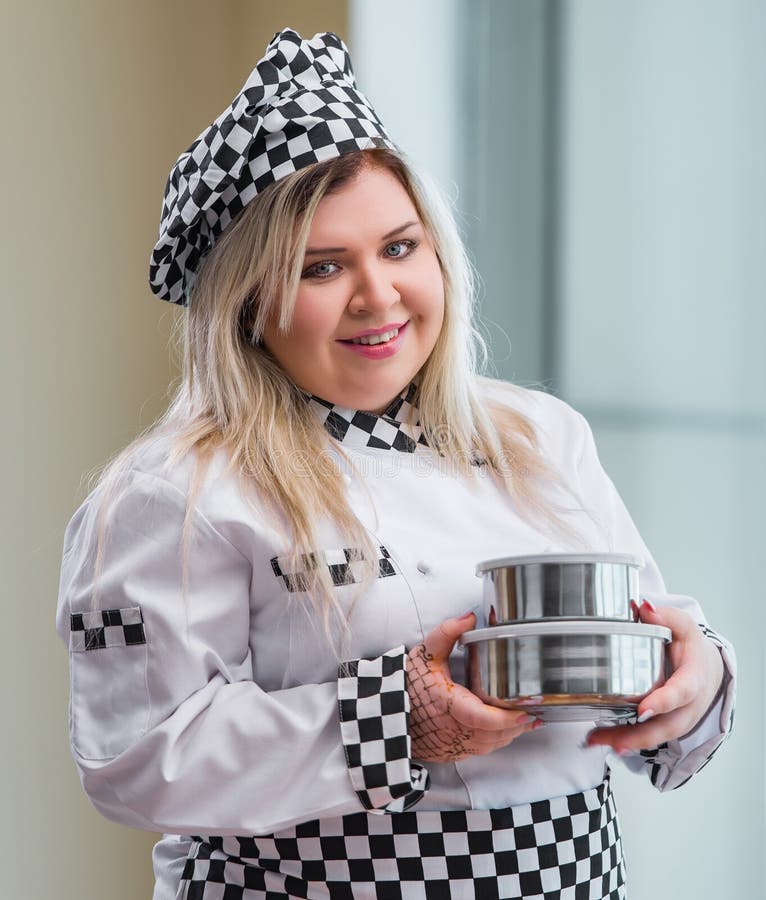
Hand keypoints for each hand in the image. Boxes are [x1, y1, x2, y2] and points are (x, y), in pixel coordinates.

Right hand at [407, 612, 540, 761]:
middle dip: (517, 726)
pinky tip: (503, 732)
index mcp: (449, 705)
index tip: (526, 713)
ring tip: (525, 722)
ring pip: (489, 745)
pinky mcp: (450, 752)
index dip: (508, 719)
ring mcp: (451, 745)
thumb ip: (447, 633)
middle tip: (535, 714)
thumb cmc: (405, 684)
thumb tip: (469, 617)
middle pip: (494, 735)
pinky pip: (479, 750)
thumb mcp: (425, 653)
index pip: (483, 718)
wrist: (386, 712)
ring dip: (508, 735)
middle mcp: (452, 730)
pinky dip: (494, 742)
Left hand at [587, 599, 723, 753]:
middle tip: (611, 739)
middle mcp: (688, 706)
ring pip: (655, 736)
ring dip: (626, 741)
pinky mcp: (666, 725)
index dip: (664, 702)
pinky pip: (648, 736)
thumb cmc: (692, 648)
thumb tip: (644, 606)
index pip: (681, 692)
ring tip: (596, 741)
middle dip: (638, 735)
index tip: (644, 709)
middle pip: (666, 726)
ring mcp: (678, 719)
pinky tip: (601, 739)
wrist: (708, 669)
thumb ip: (665, 616)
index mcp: (694, 679)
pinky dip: (626, 740)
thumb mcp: (684, 626)